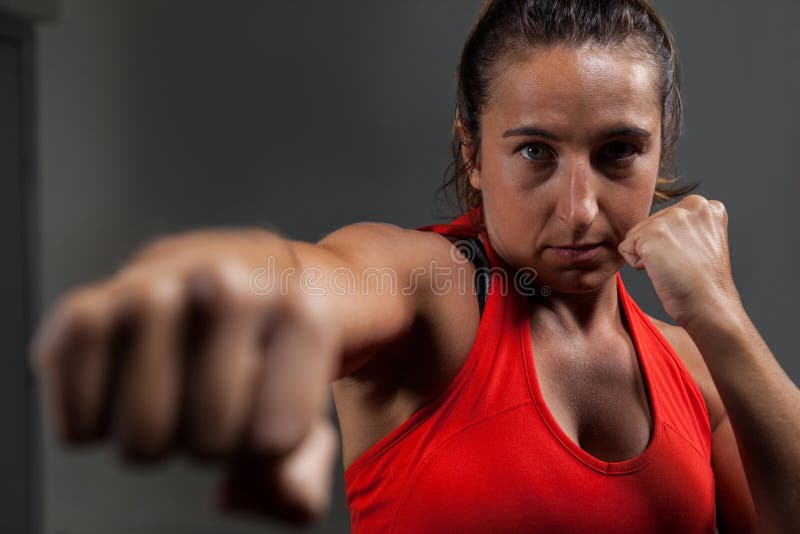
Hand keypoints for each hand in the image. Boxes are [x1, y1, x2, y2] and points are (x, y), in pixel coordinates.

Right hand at [29, 229, 340, 522]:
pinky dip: (95, 428)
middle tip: (215, 394)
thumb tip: (246, 495)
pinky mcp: (85, 308)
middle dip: (212, 440)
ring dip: (156, 437)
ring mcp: (153, 289)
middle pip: (209, 443)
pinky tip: (122, 383)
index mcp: (301, 312)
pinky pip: (78, 428)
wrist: (229, 270)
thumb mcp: (306, 403)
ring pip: (142, 438)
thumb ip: (297, 476)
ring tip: (174, 387)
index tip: (269, 399)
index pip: (273, 441)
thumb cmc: (269, 350)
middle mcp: (229, 287)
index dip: (267, 443)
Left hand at [617, 194, 743, 329]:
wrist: (709, 305)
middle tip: (683, 264)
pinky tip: (662, 271)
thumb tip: (652, 224)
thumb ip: (683, 225)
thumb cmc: (702, 282)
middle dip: (658, 247)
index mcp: (706, 206)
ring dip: (648, 256)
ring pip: (635, 235)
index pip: (664, 219)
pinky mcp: (653, 234)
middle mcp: (692, 204)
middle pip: (648, 224)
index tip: (692, 256)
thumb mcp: (702, 241)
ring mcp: (672, 218)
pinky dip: (637, 265)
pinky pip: (626, 248)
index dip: (672, 243)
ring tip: (674, 267)